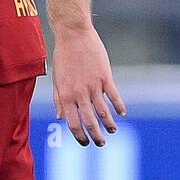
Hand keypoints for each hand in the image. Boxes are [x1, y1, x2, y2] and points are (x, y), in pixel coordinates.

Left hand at [52, 25, 124, 145]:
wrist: (73, 35)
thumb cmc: (63, 57)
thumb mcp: (57, 79)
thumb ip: (58, 100)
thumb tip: (60, 118)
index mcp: (66, 95)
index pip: (73, 123)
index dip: (79, 136)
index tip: (85, 142)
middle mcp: (79, 94)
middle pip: (89, 122)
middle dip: (96, 136)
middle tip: (101, 143)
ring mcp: (93, 86)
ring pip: (103, 112)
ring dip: (109, 124)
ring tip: (112, 131)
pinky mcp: (105, 77)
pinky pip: (114, 96)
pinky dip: (119, 107)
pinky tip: (122, 113)